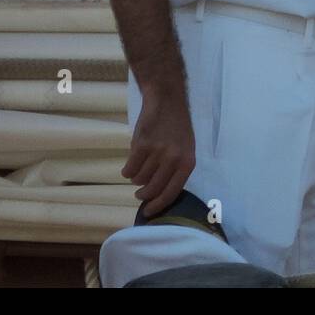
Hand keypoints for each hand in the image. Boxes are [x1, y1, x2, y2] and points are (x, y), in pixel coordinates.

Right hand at [123, 85, 194, 216]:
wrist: (166, 101)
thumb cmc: (177, 127)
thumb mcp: (186, 149)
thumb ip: (176, 170)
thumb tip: (160, 195)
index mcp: (187, 163)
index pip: (172, 192)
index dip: (158, 205)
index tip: (149, 212)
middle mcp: (173, 159)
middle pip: (153, 189)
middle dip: (143, 195)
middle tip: (139, 194)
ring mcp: (157, 152)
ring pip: (139, 179)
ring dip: (136, 178)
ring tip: (139, 169)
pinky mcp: (141, 145)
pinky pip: (129, 169)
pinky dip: (127, 170)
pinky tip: (130, 165)